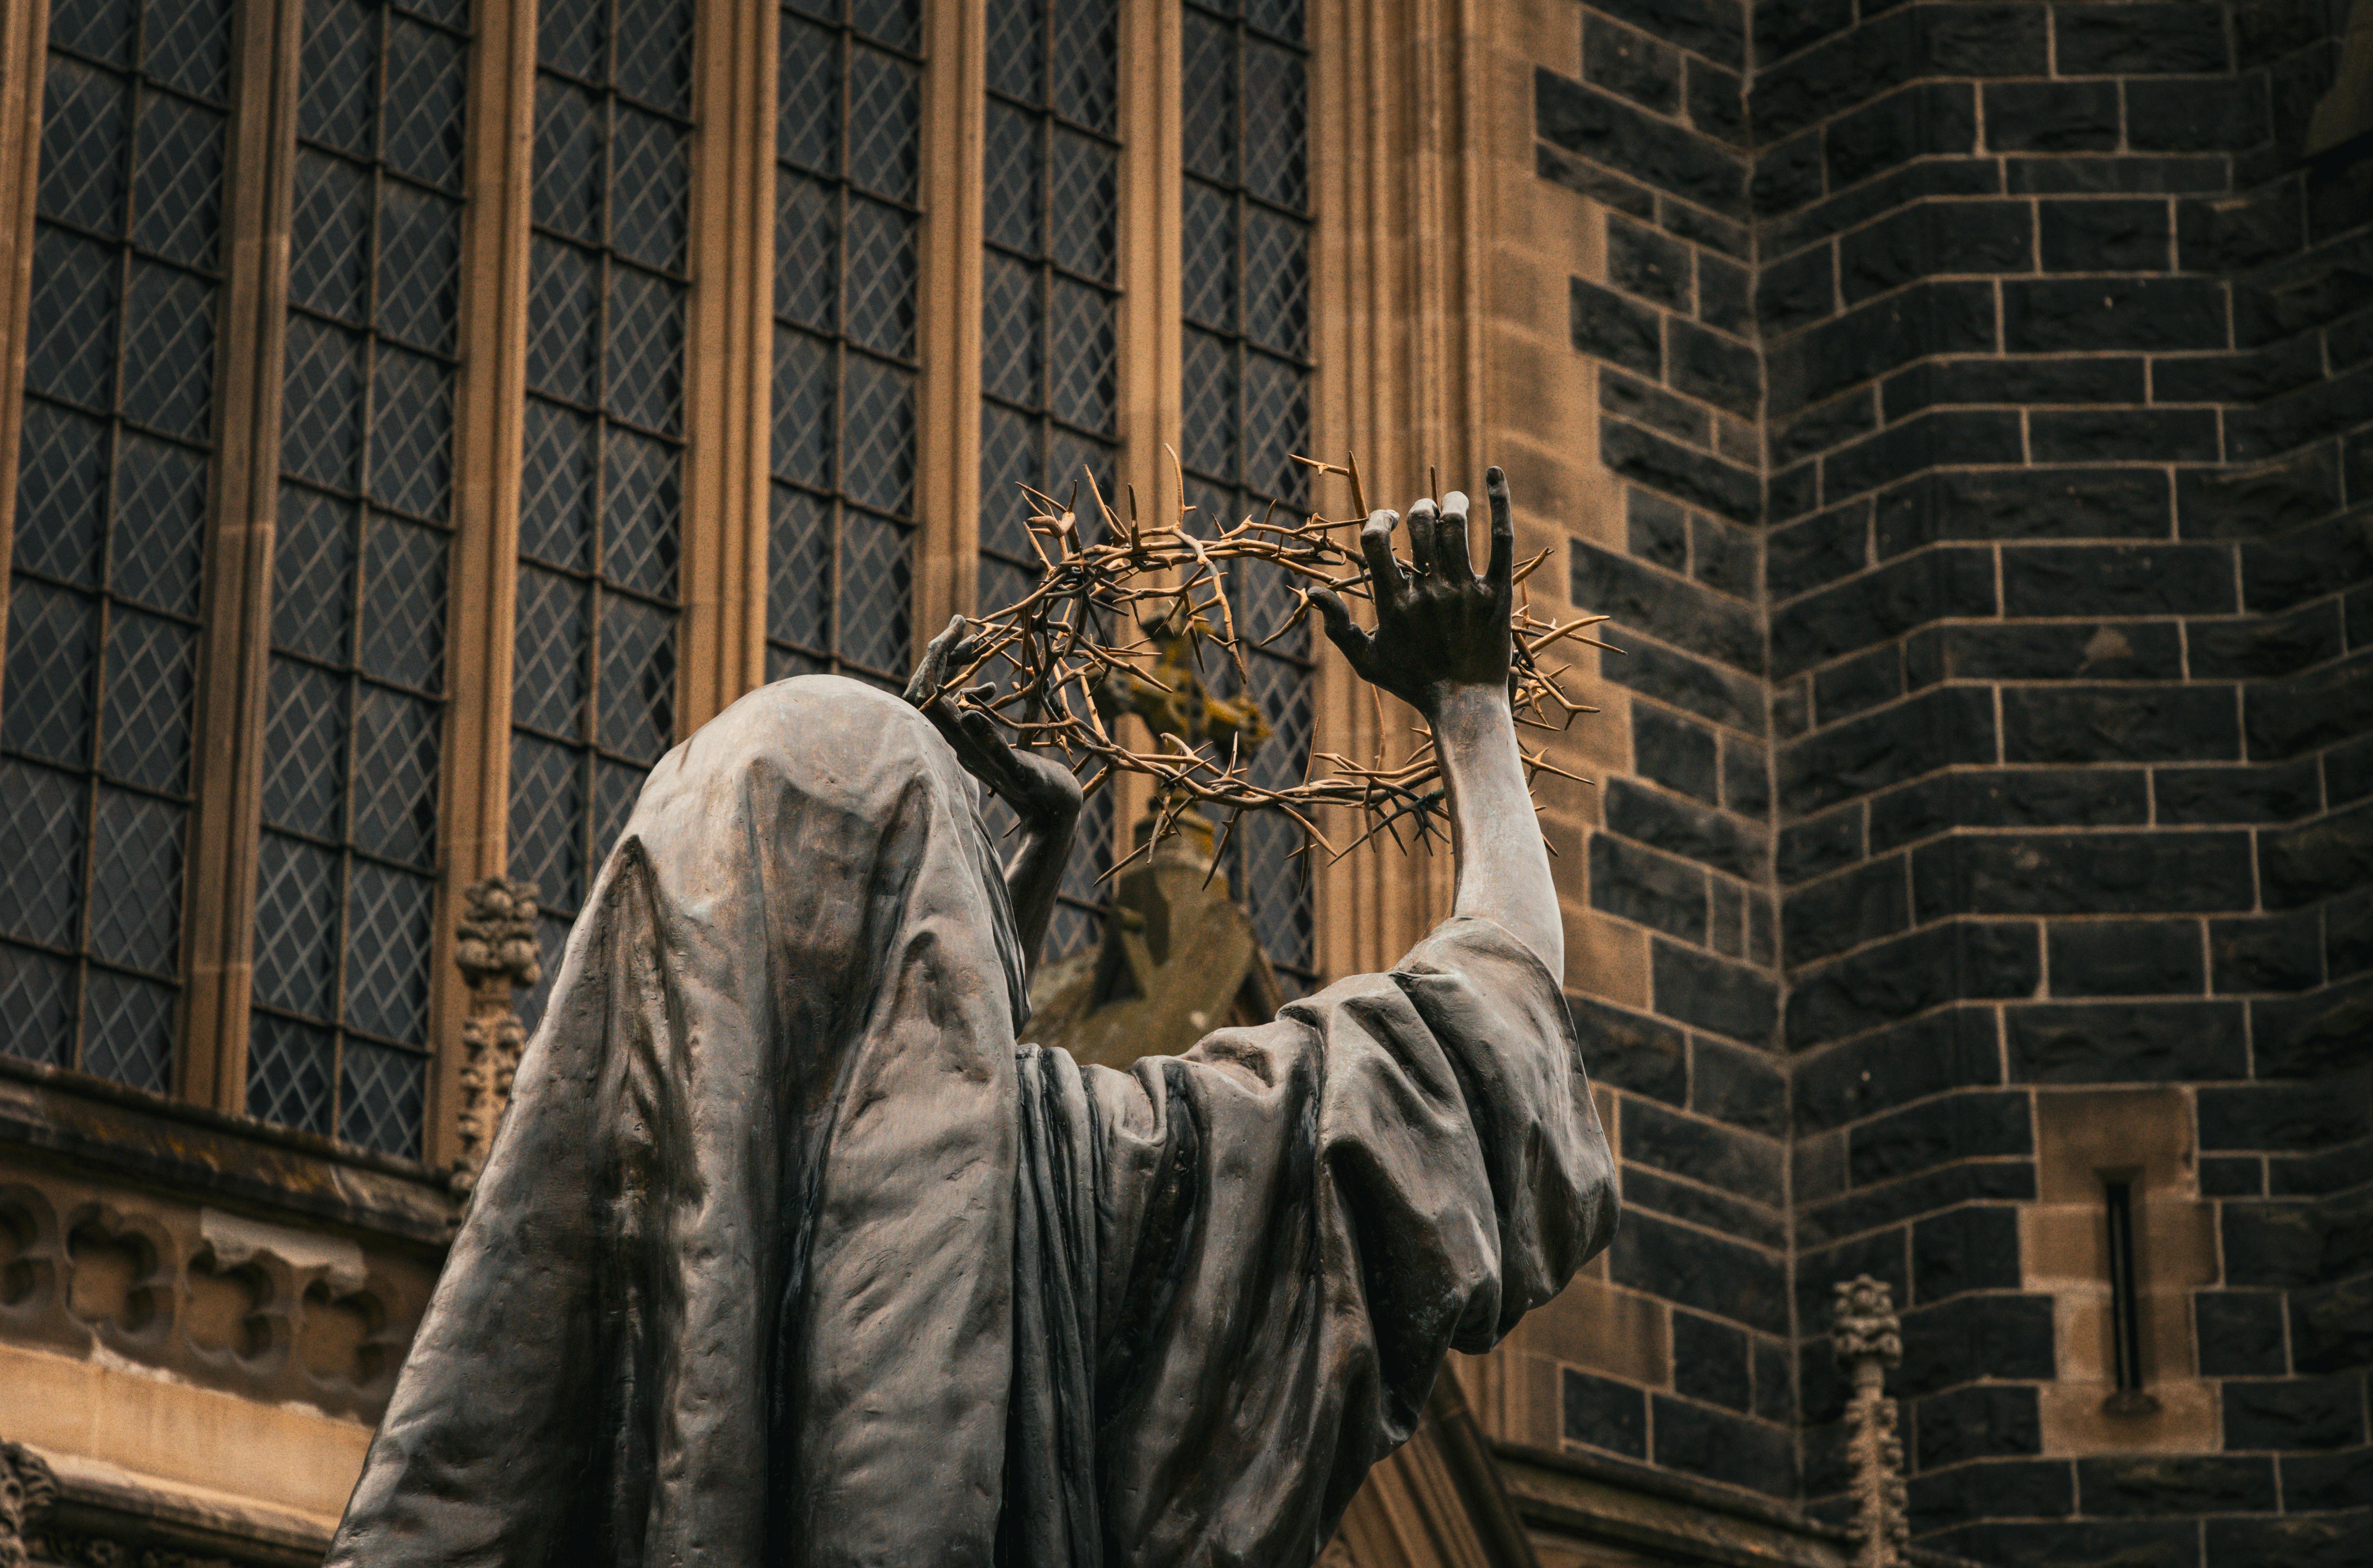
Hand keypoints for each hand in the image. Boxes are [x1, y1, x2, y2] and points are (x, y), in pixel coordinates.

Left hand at [906, 616, 1084, 826]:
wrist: (1051, 816)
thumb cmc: (1043, 794)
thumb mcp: (1020, 769)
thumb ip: (993, 744)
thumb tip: (968, 713)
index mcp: (962, 744)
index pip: (930, 692)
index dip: (939, 656)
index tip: (958, 626)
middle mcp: (956, 741)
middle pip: (929, 688)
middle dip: (942, 653)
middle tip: (962, 624)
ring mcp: (964, 742)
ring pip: (942, 696)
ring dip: (954, 667)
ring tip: (975, 644)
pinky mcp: (975, 745)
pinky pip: (958, 708)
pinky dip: (968, 689)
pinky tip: (989, 689)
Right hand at [1309, 466, 1514, 714]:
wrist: (1466, 707)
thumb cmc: (1413, 685)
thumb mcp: (1366, 661)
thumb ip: (1337, 627)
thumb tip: (1310, 593)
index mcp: (1394, 603)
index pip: (1376, 540)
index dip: (1379, 518)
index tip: (1389, 519)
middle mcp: (1428, 592)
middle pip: (1419, 524)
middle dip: (1419, 510)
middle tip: (1424, 517)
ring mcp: (1465, 591)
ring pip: (1455, 525)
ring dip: (1450, 503)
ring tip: (1451, 504)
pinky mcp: (1497, 593)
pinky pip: (1501, 539)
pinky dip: (1499, 501)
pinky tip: (1493, 474)